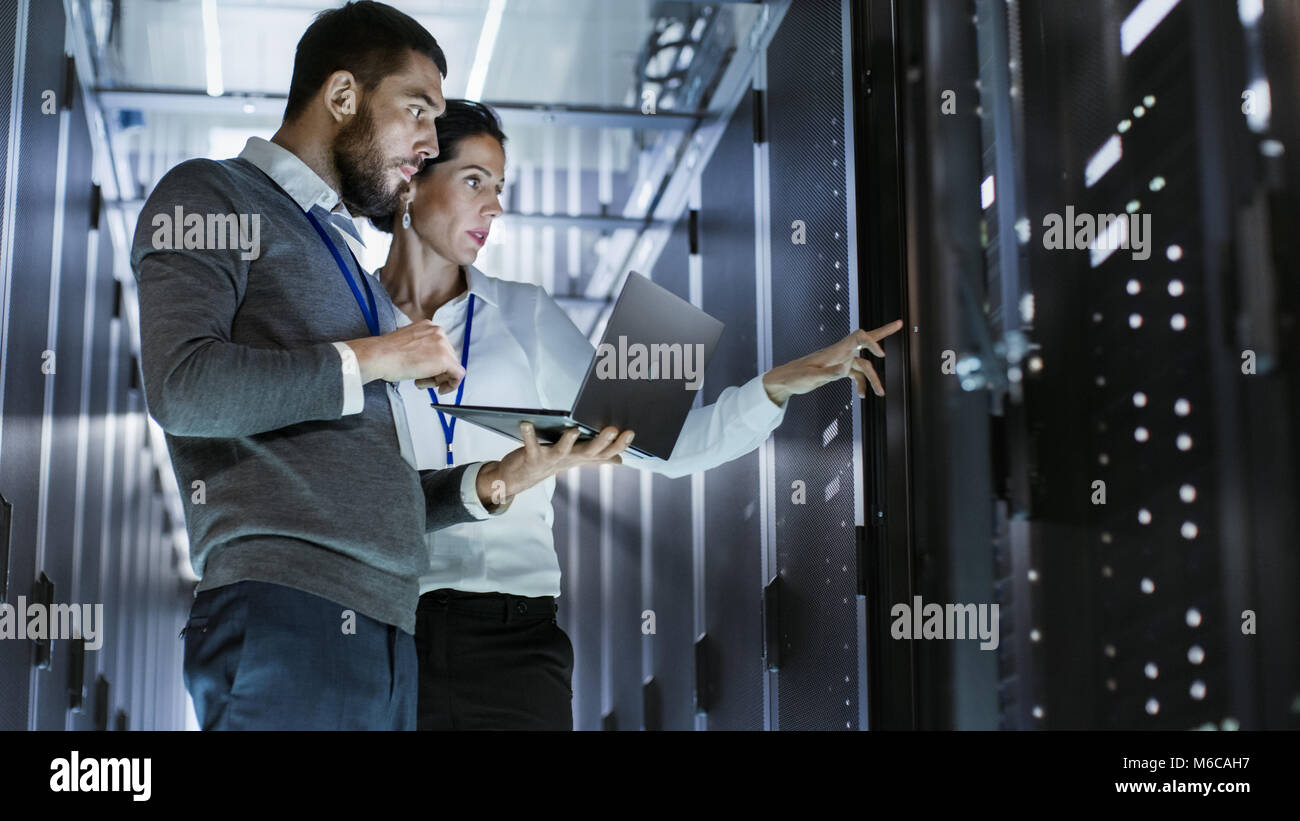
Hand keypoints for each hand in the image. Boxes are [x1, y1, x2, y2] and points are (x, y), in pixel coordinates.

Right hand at [345, 321, 464, 393]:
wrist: (380, 356)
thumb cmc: (386, 353)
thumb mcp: (408, 344)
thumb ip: (422, 348)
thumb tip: (429, 361)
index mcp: (428, 326)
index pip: (441, 348)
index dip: (435, 364)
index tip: (428, 372)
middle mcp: (438, 332)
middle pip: (448, 357)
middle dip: (437, 372)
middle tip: (422, 379)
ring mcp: (443, 344)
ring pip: (452, 366)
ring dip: (438, 378)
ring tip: (420, 381)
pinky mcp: (445, 359)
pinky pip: (458, 375)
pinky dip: (451, 385)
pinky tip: (440, 389)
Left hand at [475, 422, 635, 508]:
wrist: (520, 479)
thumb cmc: (550, 462)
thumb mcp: (575, 459)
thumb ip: (597, 457)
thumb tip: (620, 460)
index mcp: (580, 457)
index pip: (605, 452)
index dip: (619, 445)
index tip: (630, 432)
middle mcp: (569, 459)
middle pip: (589, 452)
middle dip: (602, 442)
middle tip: (612, 429)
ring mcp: (550, 460)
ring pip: (562, 451)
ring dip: (568, 442)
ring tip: (574, 430)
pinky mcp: (532, 457)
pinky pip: (530, 445)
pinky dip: (528, 434)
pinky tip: (526, 423)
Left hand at [761, 319, 904, 402]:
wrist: (785, 380)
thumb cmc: (796, 377)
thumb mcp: (811, 378)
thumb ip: (829, 374)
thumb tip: (844, 371)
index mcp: (835, 350)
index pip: (858, 337)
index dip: (872, 342)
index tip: (881, 354)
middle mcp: (841, 353)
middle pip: (865, 340)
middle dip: (883, 333)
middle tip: (900, 323)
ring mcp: (840, 361)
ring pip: (864, 365)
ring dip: (874, 379)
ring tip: (881, 394)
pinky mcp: (838, 370)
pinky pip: (855, 374)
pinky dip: (861, 384)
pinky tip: (862, 395)